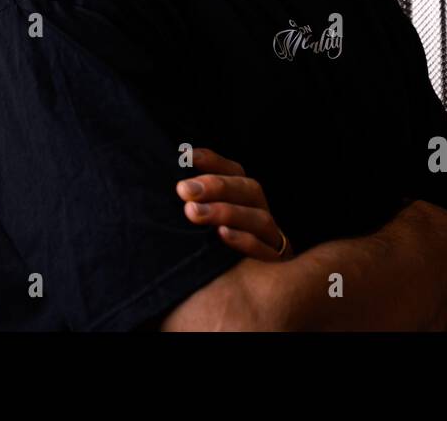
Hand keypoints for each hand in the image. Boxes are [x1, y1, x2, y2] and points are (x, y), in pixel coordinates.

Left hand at [176, 147, 294, 261]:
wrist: (255, 291)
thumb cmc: (221, 253)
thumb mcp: (211, 224)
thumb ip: (197, 204)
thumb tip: (170, 186)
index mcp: (247, 200)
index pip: (236, 172)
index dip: (214, 161)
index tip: (187, 156)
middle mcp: (262, 214)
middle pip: (250, 190)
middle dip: (216, 187)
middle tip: (183, 190)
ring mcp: (272, 239)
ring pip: (259, 218)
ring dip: (226, 212)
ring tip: (193, 213)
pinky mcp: (276, 264)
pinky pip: (266, 251)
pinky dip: (244, 242)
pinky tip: (221, 237)